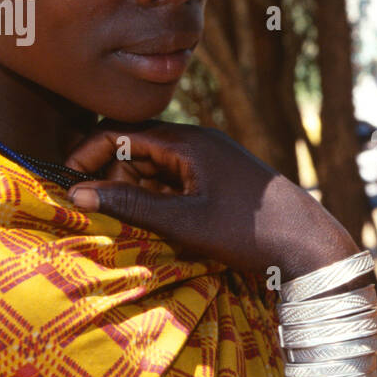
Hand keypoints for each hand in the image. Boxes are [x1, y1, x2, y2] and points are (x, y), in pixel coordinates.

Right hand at [63, 121, 358, 279]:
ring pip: (155, 167)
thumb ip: (130, 205)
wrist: (309, 244)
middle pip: (136, 148)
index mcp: (190, 141)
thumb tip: (78, 192)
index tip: (67, 180)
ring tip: (141, 225)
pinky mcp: (220, 178)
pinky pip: (176, 180)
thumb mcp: (183, 221)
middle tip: (113, 214)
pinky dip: (161, 199)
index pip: (122, 132)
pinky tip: (165, 225)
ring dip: (138, 192)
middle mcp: (200, 142)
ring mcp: (212, 159)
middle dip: (115, 178)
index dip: (89, 153)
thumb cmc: (248, 232)